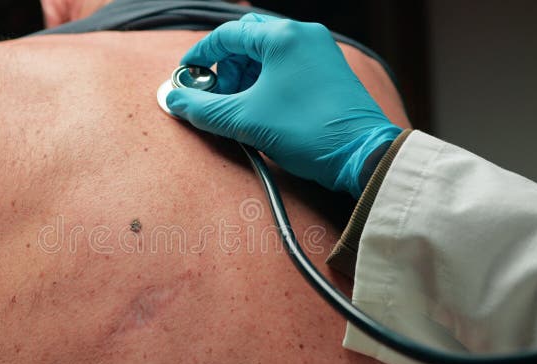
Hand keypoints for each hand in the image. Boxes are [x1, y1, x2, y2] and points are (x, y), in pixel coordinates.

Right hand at [166, 14, 400, 197]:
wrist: (362, 155)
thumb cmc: (308, 131)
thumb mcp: (245, 120)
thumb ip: (203, 108)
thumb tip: (174, 101)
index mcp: (282, 37)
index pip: (227, 35)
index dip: (200, 56)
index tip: (186, 77)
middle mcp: (303, 35)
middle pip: (248, 39)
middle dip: (224, 67)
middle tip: (214, 95)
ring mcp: (320, 51)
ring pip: (268, 52)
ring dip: (245, 75)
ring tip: (236, 106)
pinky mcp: (329, 70)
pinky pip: (288, 65)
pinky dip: (266, 80)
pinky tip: (260, 107)